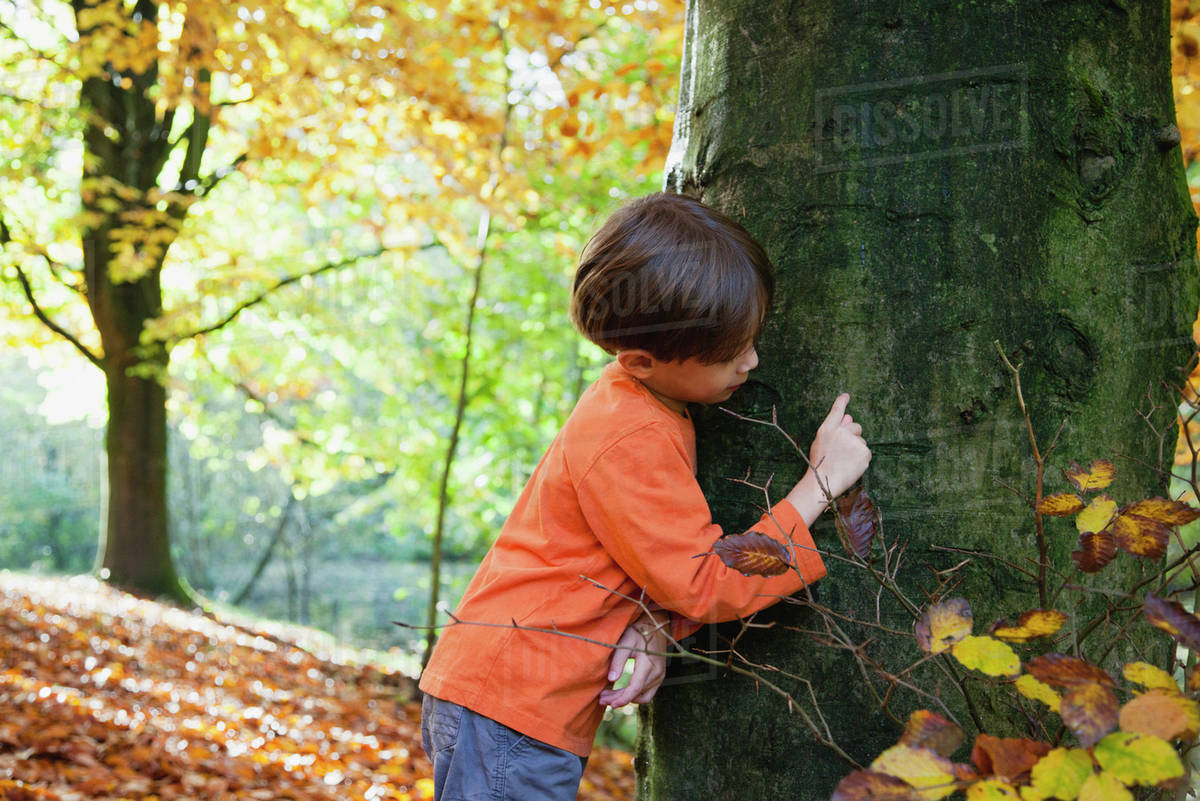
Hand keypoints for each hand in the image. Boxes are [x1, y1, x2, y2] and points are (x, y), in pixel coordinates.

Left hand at [598, 613, 667, 707]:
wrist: (656, 626)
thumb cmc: (638, 632)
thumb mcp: (625, 642)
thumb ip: (618, 661)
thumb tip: (611, 679)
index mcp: (648, 664)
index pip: (635, 688)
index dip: (622, 698)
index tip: (609, 704)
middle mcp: (657, 673)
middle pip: (637, 694)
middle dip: (619, 699)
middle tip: (602, 699)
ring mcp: (660, 676)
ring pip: (643, 697)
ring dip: (627, 699)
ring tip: (609, 696)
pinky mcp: (659, 677)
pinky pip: (647, 693)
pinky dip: (634, 695)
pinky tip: (621, 692)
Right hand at [786, 393, 870, 515]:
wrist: (822, 483)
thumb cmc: (819, 464)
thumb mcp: (821, 444)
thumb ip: (834, 430)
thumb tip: (850, 417)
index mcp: (827, 429)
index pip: (836, 411)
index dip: (841, 402)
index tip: (846, 396)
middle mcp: (841, 432)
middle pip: (856, 426)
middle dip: (853, 436)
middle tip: (842, 451)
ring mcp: (854, 442)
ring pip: (861, 441)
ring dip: (856, 449)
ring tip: (844, 462)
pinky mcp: (864, 453)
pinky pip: (866, 453)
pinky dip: (860, 459)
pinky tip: (850, 466)